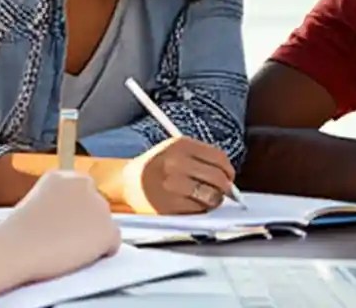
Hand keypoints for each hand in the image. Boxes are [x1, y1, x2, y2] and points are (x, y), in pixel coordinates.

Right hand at [0, 171, 120, 283]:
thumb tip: (67, 217)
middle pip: (95, 206)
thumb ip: (55, 203)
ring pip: (104, 225)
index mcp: (61, 175)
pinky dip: (101, 253)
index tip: (65, 223)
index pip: (81, 191)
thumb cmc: (17, 234)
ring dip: (92, 236)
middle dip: (86, 222)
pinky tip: (78, 255)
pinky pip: (112, 244)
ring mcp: (98, 205)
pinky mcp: (108, 228)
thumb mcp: (33, 204)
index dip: (74, 211)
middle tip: (66, 238)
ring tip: (67, 248)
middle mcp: (83, 183)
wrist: (17, 248)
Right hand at [120, 136, 234, 214]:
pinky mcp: (169, 204)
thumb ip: (200, 157)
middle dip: (225, 187)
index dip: (228, 169)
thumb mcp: (174, 150)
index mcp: (180, 146)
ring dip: (215, 199)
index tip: (228, 175)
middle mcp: (176, 163)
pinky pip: (198, 209)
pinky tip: (194, 204)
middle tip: (223, 190)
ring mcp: (172, 185)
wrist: (127, 181)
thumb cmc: (156, 166)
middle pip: (218, 178)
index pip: (218, 158)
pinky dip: (201, 209)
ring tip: (208, 198)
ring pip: (211, 196)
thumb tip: (228, 175)